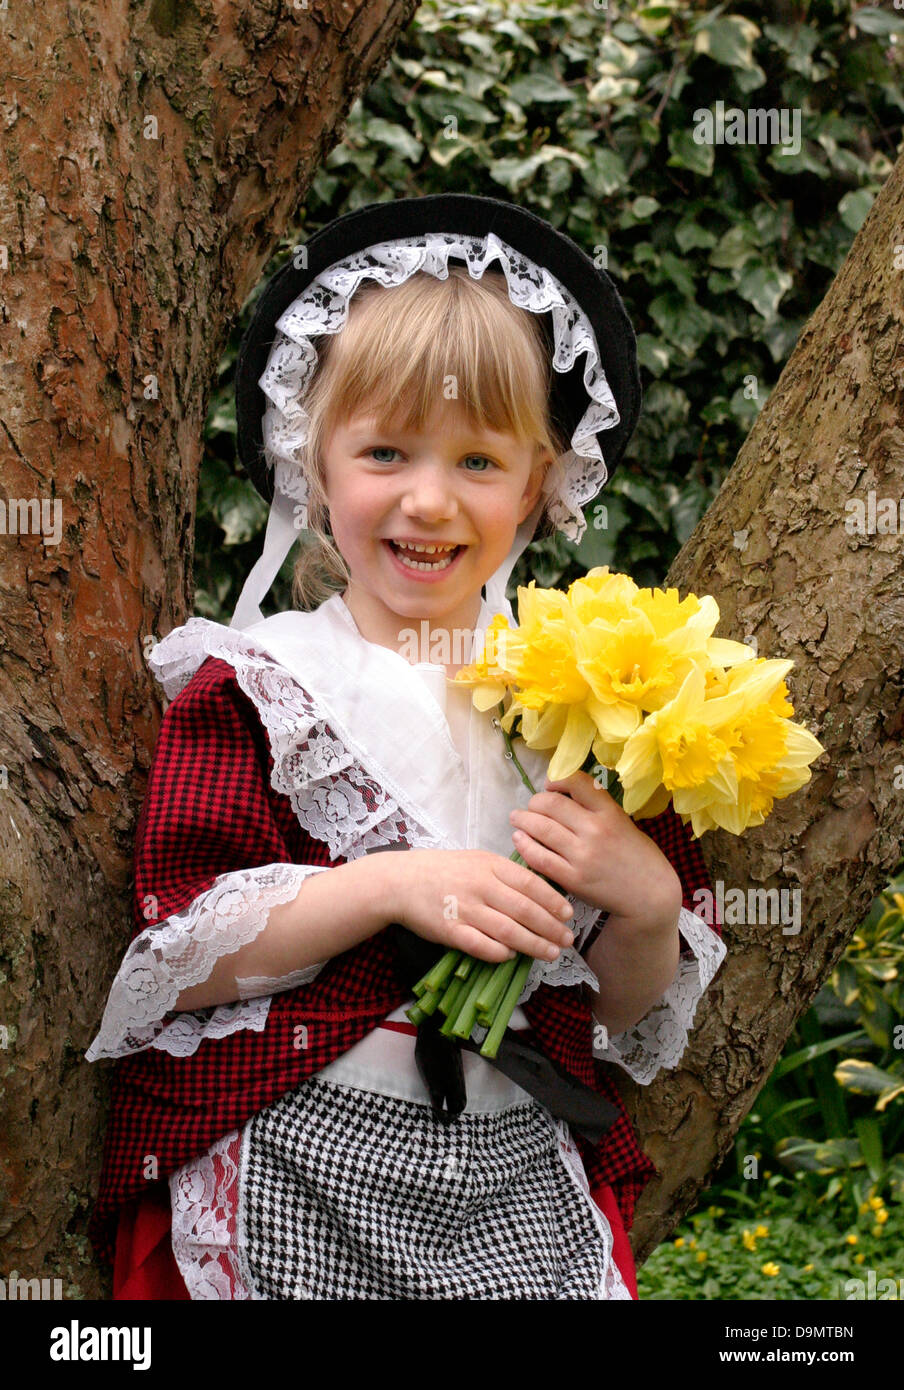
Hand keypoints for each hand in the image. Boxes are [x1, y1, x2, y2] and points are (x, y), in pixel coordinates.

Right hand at [382, 847, 576, 964]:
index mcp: (489, 866)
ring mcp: (464, 909)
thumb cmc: (443, 870)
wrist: (401, 881)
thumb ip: (505, 872)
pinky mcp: (450, 931)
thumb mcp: (476, 859)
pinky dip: (500, 953)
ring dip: (533, 944)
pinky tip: (512, 957)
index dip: (553, 901)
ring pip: (508, 931)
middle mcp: (480, 886)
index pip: (530, 884)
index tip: (569, 914)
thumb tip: (539, 890)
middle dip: (550, 927)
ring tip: (550, 952)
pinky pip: (481, 946)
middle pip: (525, 910)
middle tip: (567, 939)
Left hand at [508, 771, 682, 934]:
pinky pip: (540, 858)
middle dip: (534, 802)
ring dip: (523, 820)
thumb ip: (597, 808)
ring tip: (516, 818)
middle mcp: (595, 830)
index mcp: (610, 812)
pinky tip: (519, 839)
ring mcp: (583, 855)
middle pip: (551, 804)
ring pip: (541, 828)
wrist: (649, 895)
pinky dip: (525, 845)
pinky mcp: (573, 879)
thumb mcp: (623, 823)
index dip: (557, 779)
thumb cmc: (636, 856)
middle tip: (529, 806)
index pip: (577, 782)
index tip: (549, 785)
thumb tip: (562, 792)